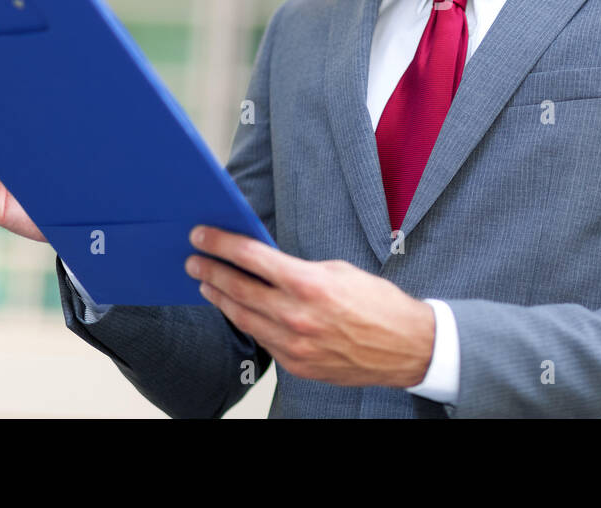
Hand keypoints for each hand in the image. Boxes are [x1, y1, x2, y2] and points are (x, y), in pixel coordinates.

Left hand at [185, 226, 435, 388]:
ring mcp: (294, 345)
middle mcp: (296, 316)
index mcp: (308, 284)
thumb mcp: (339, 271)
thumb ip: (299, 270)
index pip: (252, 258)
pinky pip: (263, 340)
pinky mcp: (297, 365)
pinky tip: (238, 311)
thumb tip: (268, 264)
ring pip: (243, 318)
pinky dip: (248, 322)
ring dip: (221, 299)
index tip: (203, 235)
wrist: (406, 347)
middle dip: (211, 271)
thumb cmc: (379, 304)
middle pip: (238, 289)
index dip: (222, 244)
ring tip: (206, 284)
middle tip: (194, 260)